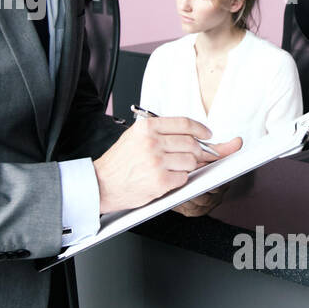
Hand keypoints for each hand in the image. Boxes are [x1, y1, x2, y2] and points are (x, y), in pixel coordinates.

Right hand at [93, 116, 242, 215]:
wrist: (101, 184)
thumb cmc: (119, 162)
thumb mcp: (134, 136)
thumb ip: (160, 132)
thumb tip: (192, 135)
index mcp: (146, 127)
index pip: (184, 123)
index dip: (200, 129)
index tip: (207, 134)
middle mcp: (152, 142)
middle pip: (191, 143)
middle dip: (199, 151)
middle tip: (197, 155)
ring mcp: (157, 162)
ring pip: (191, 161)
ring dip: (188, 167)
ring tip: (173, 169)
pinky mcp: (160, 181)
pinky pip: (184, 178)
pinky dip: (179, 180)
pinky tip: (167, 179)